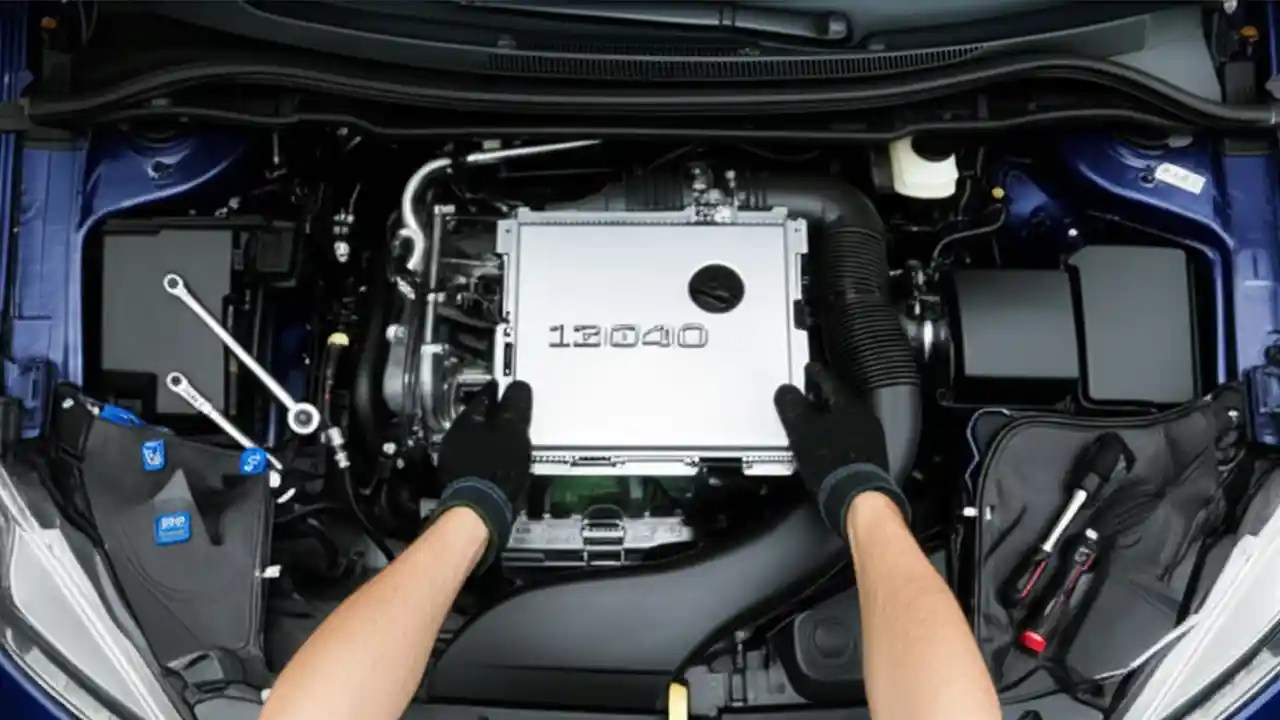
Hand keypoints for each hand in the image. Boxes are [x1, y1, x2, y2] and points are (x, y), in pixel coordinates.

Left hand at [434, 380, 532, 571]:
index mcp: (467, 421)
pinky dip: (486, 456)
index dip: (498, 391)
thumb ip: (515, 407)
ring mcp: (453, 459)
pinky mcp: (459, 479)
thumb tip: (518, 386)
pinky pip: (475, 459)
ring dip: (488, 437)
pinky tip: (498, 462)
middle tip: (510, 414)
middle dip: (492, 416)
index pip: (484, 397)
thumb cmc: (497, 466)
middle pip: (477, 419)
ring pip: (474, 439)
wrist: (480, 509)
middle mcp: (455, 437)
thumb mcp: (513, 431)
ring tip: (507, 439)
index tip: (507, 388)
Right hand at [774, 363, 908, 536]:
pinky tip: (827, 444)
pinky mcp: (871, 456)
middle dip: (821, 397)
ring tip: (813, 421)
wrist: (857, 496)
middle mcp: (864, 416)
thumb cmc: (830, 461)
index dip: (814, 373)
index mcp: (847, 404)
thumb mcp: (801, 430)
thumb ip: (791, 406)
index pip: (828, 379)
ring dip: (829, 416)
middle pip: (838, 399)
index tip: (808, 369)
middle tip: (806, 396)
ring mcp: (871, 436)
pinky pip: (851, 436)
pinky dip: (837, 434)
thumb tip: (785, 391)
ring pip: (846, 417)